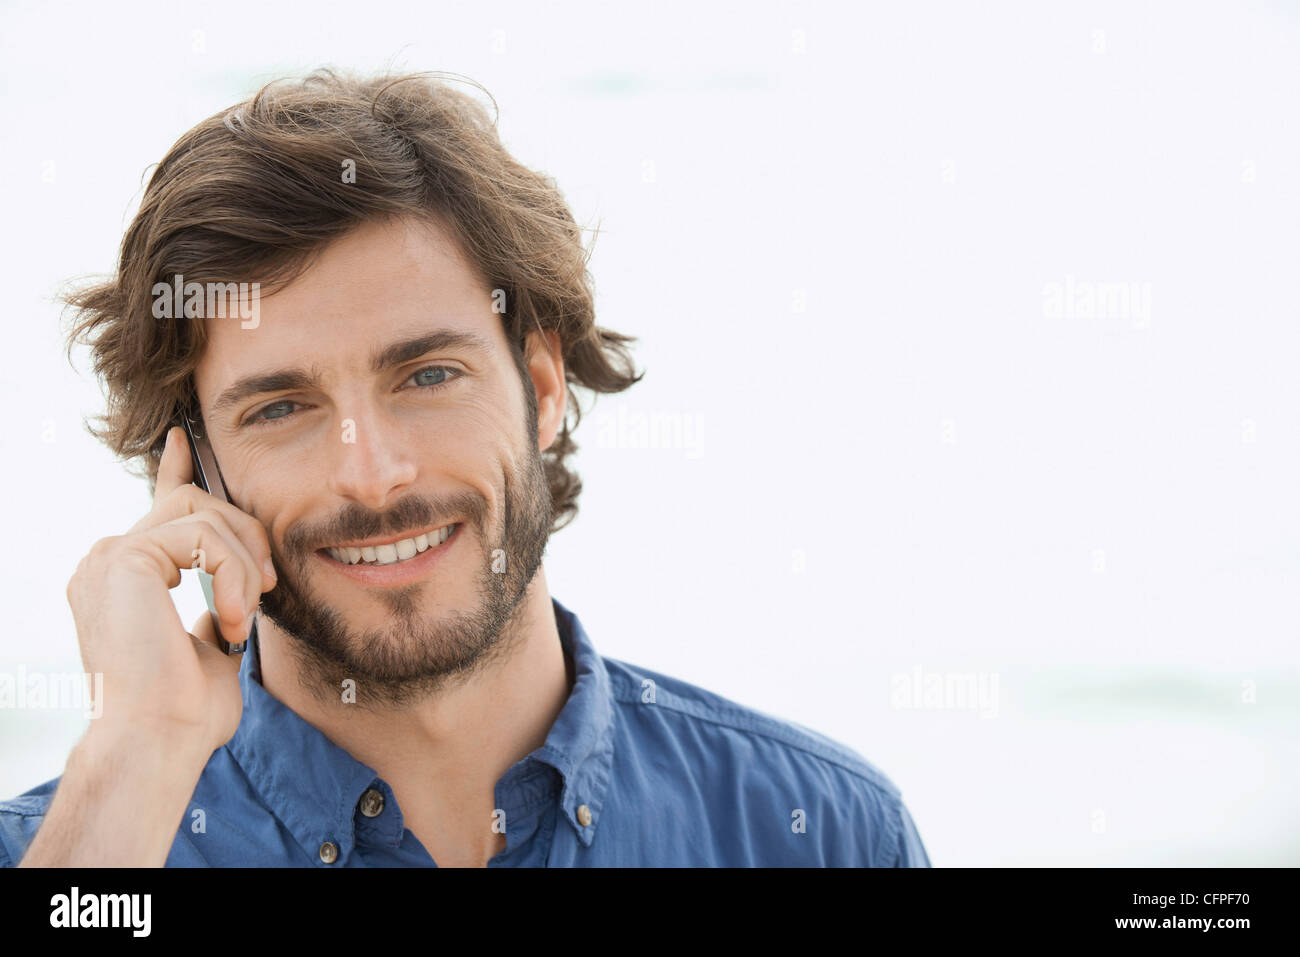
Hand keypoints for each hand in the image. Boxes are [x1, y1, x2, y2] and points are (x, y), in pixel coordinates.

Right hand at [65, 425, 276, 755]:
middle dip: (243, 534)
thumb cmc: (185, 714)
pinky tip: (228, 619)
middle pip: (192, 501)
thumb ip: (213, 611)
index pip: (156, 510)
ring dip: (240, 561)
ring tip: (241, 616)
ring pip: (201, 511)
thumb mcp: (208, 650)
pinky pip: (202, 535)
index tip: (185, 440)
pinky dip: (230, 574)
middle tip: (263, 588)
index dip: (175, 470)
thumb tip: (233, 593)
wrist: (158, 741)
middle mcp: (108, 561)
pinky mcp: (124, 557)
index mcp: (123, 579)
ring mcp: (110, 557)